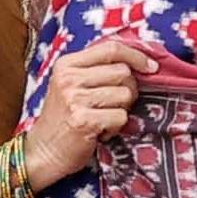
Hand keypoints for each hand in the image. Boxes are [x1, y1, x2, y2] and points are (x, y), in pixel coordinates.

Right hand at [18, 39, 149, 189]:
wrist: (45, 149)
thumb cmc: (66, 116)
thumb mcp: (74, 85)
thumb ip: (99, 69)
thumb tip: (144, 61)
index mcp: (67, 64)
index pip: (111, 48)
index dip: (137, 56)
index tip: (151, 67)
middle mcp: (69, 78)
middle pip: (123, 72)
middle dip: (127, 90)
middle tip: (111, 104)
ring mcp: (75, 99)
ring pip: (125, 95)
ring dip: (121, 110)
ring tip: (102, 117)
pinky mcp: (84, 120)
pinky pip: (121, 117)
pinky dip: (116, 127)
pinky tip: (99, 130)